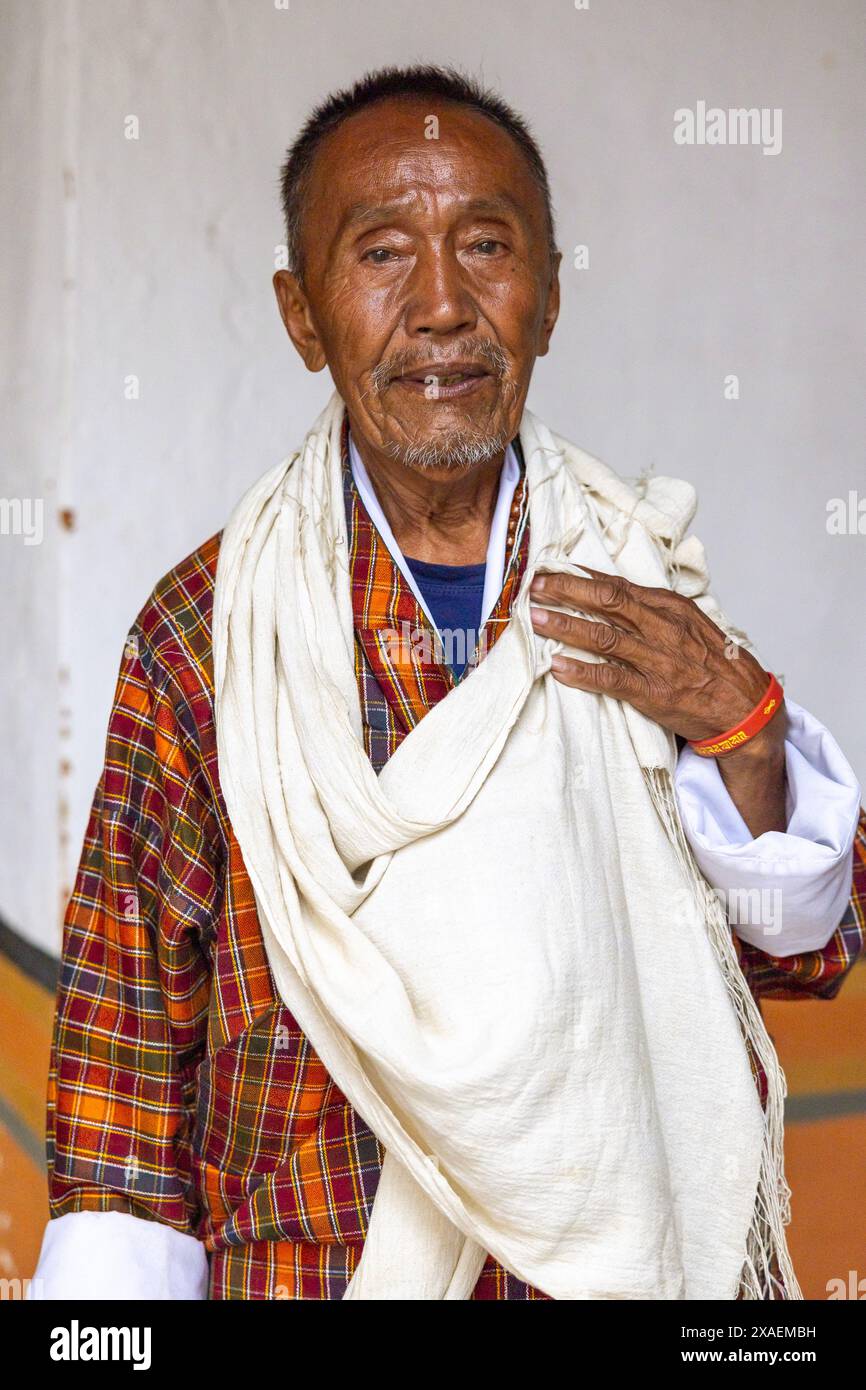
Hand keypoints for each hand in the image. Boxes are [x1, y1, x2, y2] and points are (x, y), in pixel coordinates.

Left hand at [528, 566, 786, 833]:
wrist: (746, 708)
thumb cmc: (714, 664)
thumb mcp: (689, 624)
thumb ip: (653, 610)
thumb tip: (612, 594)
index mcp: (670, 607)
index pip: (617, 584)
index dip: (581, 576)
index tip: (552, 569)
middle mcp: (663, 628)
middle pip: (606, 601)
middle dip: (566, 591)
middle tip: (534, 586)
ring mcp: (658, 660)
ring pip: (603, 636)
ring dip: (565, 626)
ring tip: (536, 619)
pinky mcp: (655, 693)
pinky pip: (612, 679)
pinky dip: (583, 672)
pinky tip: (558, 667)